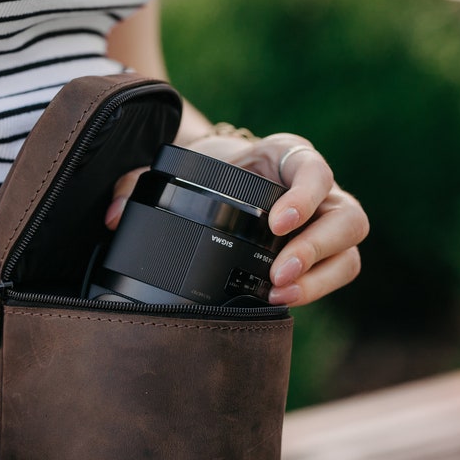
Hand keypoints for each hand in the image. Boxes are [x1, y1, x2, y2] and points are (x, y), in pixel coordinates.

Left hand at [105, 132, 368, 306]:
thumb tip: (111, 215)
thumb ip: (136, 183)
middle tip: (277, 274)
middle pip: (346, 217)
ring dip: (320, 277)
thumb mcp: (173, 168)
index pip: (313, 169)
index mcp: (286, 157)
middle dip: (315, 248)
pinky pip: (336, 273)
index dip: (304, 196)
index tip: (275, 222)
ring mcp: (325, 224)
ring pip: (348, 251)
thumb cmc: (204, 171)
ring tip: (280, 294)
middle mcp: (318, 190)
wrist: (218, 183)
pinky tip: (280, 301)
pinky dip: (315, 289)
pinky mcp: (321, 256)